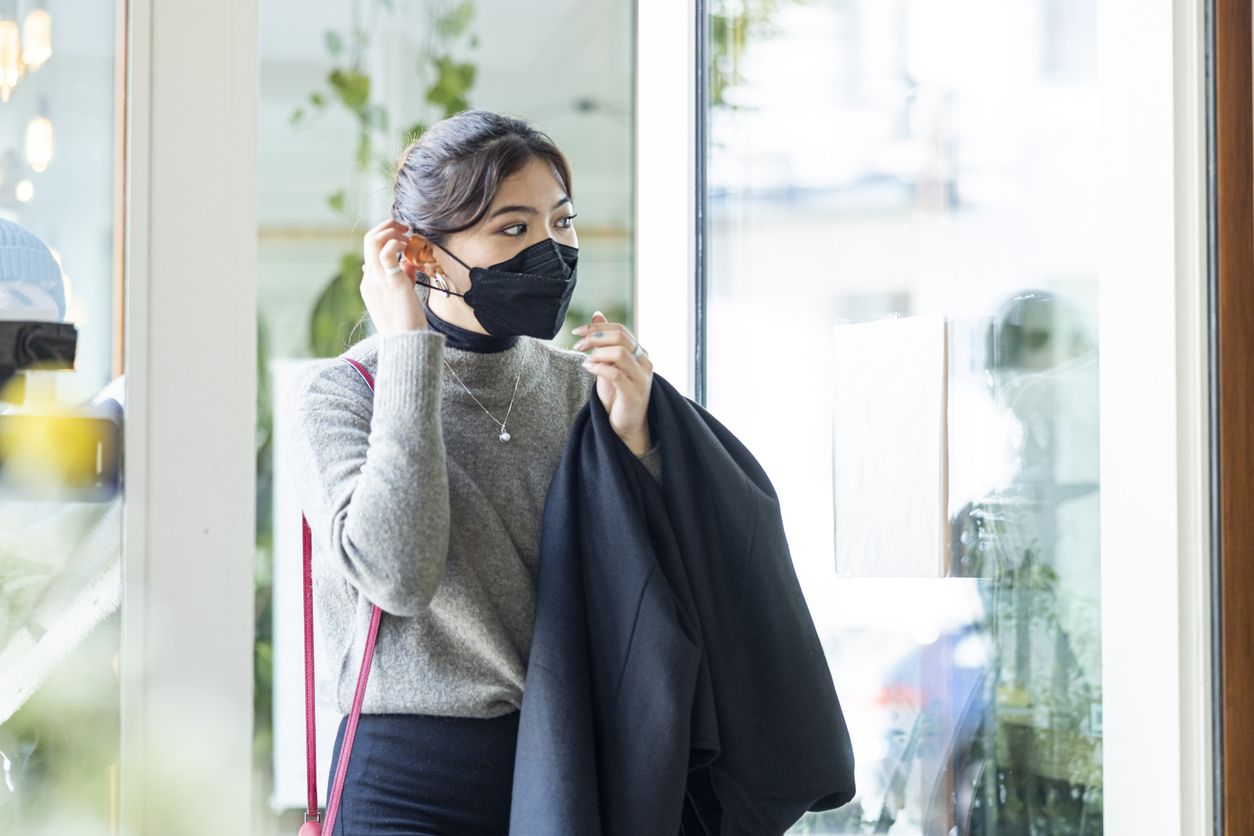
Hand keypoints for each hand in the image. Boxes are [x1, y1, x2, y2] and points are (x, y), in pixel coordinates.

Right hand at [361, 218, 426, 336]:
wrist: (405, 342)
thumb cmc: (406, 323)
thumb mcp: (401, 295)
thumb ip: (402, 277)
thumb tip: (407, 261)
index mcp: (369, 284)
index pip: (371, 251)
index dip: (386, 238)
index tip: (402, 237)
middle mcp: (370, 279)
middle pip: (367, 240)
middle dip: (385, 227)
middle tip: (403, 227)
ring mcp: (378, 280)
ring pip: (372, 240)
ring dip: (391, 231)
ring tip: (407, 236)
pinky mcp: (392, 282)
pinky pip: (387, 252)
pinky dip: (397, 243)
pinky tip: (409, 248)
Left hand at [572, 311, 653, 453]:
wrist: (625, 425)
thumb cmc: (616, 396)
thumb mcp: (608, 364)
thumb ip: (604, 342)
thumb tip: (597, 315)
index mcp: (639, 353)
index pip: (620, 329)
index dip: (597, 327)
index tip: (577, 332)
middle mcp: (644, 363)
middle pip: (621, 337)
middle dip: (595, 338)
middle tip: (578, 346)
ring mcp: (641, 379)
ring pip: (620, 353)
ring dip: (597, 354)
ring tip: (585, 361)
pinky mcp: (634, 394)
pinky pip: (616, 374)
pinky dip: (599, 368)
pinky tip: (588, 368)